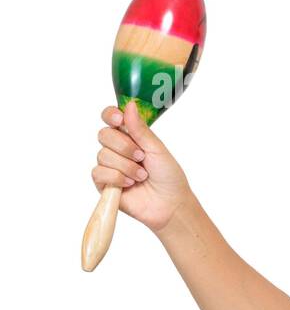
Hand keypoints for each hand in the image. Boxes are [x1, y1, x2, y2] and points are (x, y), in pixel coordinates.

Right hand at [91, 99, 193, 232]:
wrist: (169, 204)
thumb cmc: (168, 176)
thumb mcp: (157, 149)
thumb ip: (140, 129)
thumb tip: (130, 105)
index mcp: (131, 136)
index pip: (110, 117)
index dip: (110, 115)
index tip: (119, 119)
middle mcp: (117, 149)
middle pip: (104, 134)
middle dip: (124, 146)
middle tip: (141, 157)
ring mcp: (109, 166)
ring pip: (103, 155)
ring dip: (126, 166)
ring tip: (142, 176)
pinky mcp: (103, 183)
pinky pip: (99, 172)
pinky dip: (117, 178)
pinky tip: (130, 184)